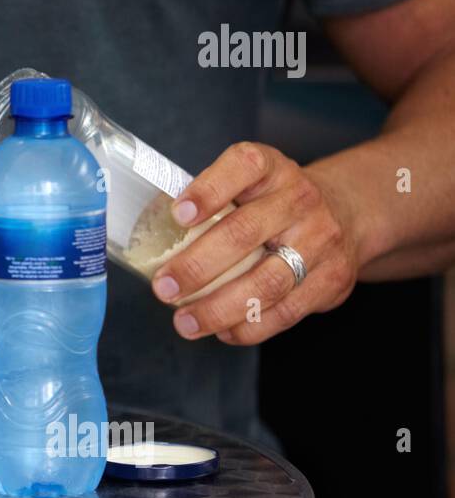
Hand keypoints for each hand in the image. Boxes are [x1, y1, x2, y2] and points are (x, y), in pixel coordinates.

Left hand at [150, 142, 361, 344]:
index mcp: (270, 168)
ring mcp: (320, 239)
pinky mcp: (332, 279)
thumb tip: (150, 230)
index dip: (208, 190)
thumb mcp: (248, 181)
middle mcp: (299, 198)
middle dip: (196, 266)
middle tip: (162, 287)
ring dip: (218, 308)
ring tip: (185, 322)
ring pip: (267, 281)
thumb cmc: (273, 200)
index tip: (178, 214)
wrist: (347, 211)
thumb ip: (209, 200)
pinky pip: (286, 311)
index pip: (243, 166)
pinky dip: (249, 327)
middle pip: (244, 234)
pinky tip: (222, 331)